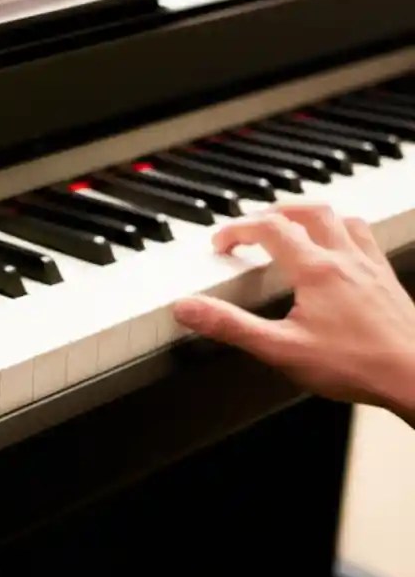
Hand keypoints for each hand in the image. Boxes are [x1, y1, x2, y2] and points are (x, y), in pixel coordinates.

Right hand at [171, 203, 414, 415]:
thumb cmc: (358, 365)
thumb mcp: (280, 350)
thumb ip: (231, 326)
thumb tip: (188, 309)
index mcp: (316, 270)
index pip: (269, 229)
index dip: (238, 230)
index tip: (221, 243)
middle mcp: (345, 259)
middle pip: (308, 211)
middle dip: (274, 211)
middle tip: (253, 224)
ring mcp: (371, 266)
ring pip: (341, 218)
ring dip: (311, 214)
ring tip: (293, 224)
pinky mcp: (388, 279)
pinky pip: (365, 237)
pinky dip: (344, 231)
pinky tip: (338, 250)